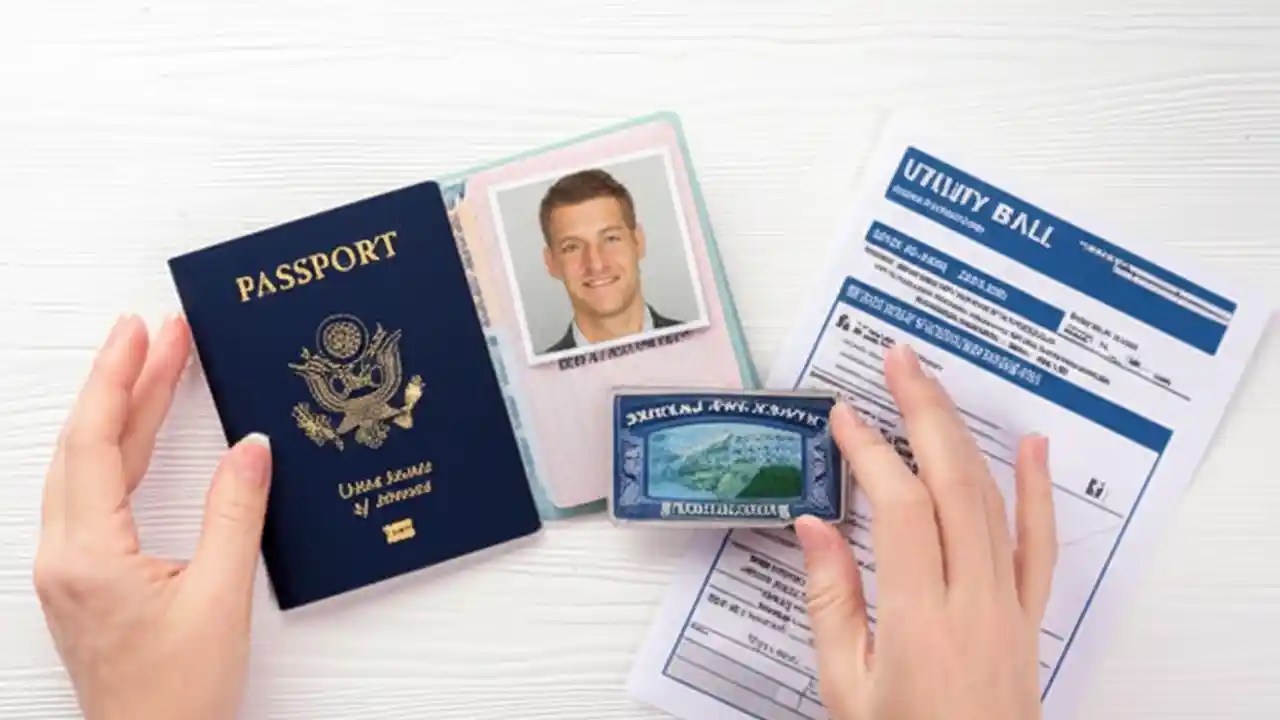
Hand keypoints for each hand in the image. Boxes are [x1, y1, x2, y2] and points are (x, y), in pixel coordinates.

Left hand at [33, 315, 271, 719]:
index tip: (143, 332)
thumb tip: (251, 449)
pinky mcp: (84, 580)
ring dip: (122, 415)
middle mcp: (65, 557)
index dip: (121, 379)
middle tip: (160, 334)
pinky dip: (119, 453)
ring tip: (156, 369)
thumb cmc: (176, 696)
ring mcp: (68, 570)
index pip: (97, 443)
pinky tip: (141, 437)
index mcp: (88, 556)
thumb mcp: (220, 598)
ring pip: (87, 469)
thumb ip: (235, 513)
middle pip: (87, 446)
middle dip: (125, 382)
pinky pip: (92, 496)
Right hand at [795, 344, 1056, 719]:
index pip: (898, 509)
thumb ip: (831, 600)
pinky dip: (1038, 490)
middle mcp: (972, 600)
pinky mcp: (1026, 614)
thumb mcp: (846, 684)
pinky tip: (1034, 446)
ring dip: (962, 434)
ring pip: (991, 499)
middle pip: (953, 482)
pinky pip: (1039, 542)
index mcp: (919, 618)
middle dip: (924, 410)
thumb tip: (813, 527)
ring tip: (933, 387)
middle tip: (898, 360)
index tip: (844, 416)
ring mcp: (1007, 604)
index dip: (870, 453)